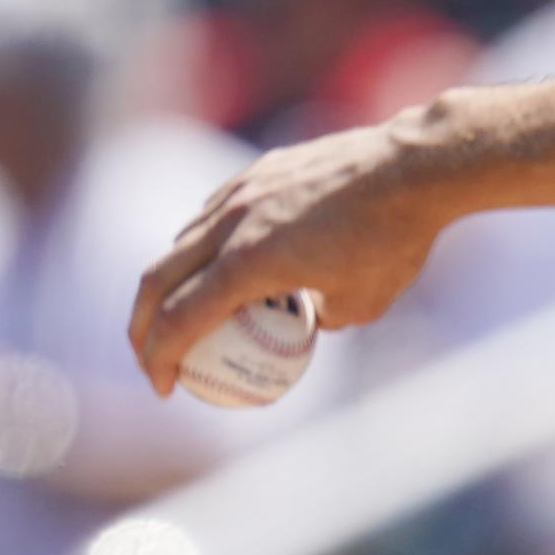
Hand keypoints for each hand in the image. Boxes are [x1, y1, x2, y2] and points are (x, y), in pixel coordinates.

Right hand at [129, 119, 445, 396]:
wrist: (413, 167)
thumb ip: (322, 321)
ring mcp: (240, 191)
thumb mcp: (362, 304)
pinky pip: (213, 213)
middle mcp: (231, 223)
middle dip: (141, 325)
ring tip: (180, 312)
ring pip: (182, 241)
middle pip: (158, 278)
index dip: (160, 358)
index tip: (166, 388)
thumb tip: (306, 326)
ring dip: (169, 281)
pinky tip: (221, 264)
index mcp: (249, 262)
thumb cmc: (395, 241)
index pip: (181, 318)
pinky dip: (204, 245)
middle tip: (150, 357)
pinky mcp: (258, 171)